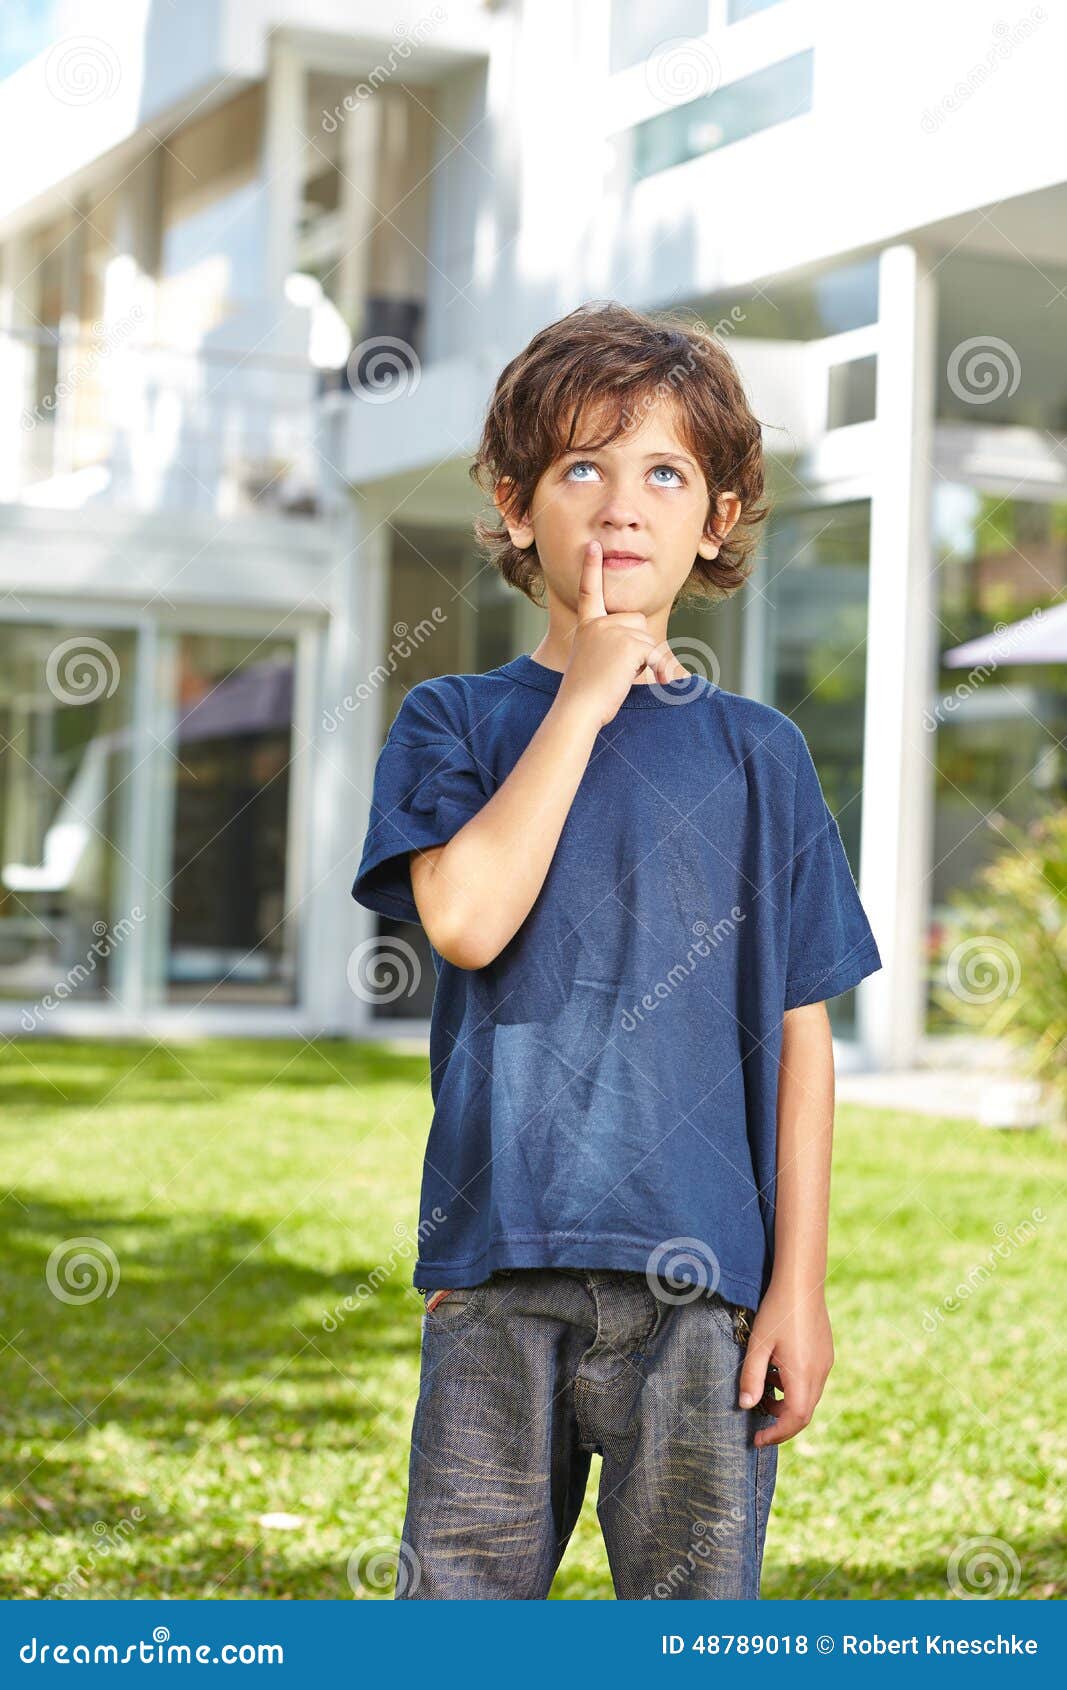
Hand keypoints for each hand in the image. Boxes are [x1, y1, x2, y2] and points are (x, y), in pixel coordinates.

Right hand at [557, 541, 682, 726]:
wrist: (578, 708)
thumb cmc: (585, 694)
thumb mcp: (591, 660)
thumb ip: (609, 643)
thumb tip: (644, 648)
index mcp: (587, 625)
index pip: (590, 591)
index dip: (591, 567)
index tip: (594, 546)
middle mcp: (599, 623)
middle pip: (636, 620)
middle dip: (637, 644)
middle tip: (615, 669)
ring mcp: (614, 631)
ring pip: (647, 637)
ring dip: (642, 659)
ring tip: (617, 676)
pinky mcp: (630, 644)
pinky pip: (654, 653)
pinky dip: (655, 669)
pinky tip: (633, 679)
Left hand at [738, 1282, 833, 1447]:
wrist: (802, 1282)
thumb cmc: (777, 1312)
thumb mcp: (757, 1345)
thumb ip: (751, 1377)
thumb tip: (745, 1407)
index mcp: (803, 1376)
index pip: (794, 1420)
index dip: (776, 1435)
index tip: (757, 1440)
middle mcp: (819, 1374)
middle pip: (803, 1414)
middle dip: (781, 1424)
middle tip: (759, 1425)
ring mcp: (825, 1364)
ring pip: (809, 1398)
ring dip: (788, 1404)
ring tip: (765, 1390)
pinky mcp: (826, 1354)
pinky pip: (813, 1382)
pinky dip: (795, 1388)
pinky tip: (778, 1370)